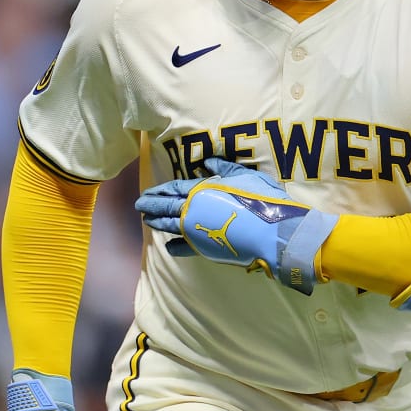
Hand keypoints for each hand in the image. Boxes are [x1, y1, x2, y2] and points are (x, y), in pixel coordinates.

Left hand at [135, 157, 336, 291]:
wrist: (272, 231)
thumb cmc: (261, 199)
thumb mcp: (245, 176)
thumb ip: (224, 169)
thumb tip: (207, 162)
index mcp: (202, 190)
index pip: (175, 189)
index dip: (160, 191)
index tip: (147, 192)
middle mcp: (195, 209)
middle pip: (166, 206)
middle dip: (151, 205)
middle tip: (138, 205)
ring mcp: (198, 230)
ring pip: (170, 226)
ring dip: (157, 222)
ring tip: (147, 221)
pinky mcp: (206, 248)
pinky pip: (185, 247)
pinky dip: (176, 247)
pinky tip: (169, 247)